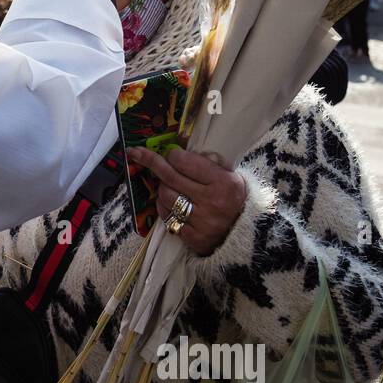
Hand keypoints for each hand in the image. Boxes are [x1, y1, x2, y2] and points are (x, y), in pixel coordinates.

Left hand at [128, 147, 246, 256]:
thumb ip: (206, 162)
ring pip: (164, 196)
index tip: (171, 154)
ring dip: (162, 188)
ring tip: (171, 186)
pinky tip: (171, 204)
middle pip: (170, 177)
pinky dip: (164, 207)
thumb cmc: (234, 198)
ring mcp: (201, 221)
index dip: (173, 155)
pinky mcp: (192, 237)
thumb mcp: (229, 175)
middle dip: (152, 162)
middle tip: (137, 154)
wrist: (245, 232)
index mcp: (223, 182)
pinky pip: (166, 216)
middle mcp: (212, 201)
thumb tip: (176, 145)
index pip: (184, 162)